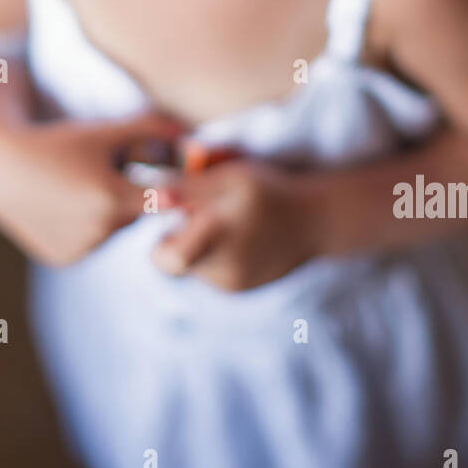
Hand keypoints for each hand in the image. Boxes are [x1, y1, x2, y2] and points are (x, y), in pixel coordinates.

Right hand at [0, 110, 185, 265]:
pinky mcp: (66, 259)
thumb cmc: (58, 143)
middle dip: (132, 193)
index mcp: (111, 198)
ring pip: (114, 228)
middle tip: (105, 171)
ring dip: (109, 210)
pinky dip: (87, 226)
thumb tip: (194, 136)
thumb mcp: (105, 133)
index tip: (187, 184)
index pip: (166, 199)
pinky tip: (63, 205)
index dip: (177, 189)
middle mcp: (98, 231)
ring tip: (77, 187)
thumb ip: (153, 132)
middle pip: (137, 212)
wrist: (1, 169)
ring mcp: (81, 249)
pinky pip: (92, 241)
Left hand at [150, 156, 324, 291]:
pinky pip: (211, 275)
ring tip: (226, 227)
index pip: (164, 258)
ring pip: (193, 269)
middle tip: (201, 220)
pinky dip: (215, 258)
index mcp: (218, 236)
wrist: (315, 222)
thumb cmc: (268, 192)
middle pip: (175, 264)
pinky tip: (239, 241)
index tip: (177, 220)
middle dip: (178, 242)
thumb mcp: (230, 178)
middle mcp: (223, 268)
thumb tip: (152, 197)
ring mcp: (233, 284)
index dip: (162, 240)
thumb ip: (189, 189)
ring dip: (198, 249)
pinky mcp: (240, 289)